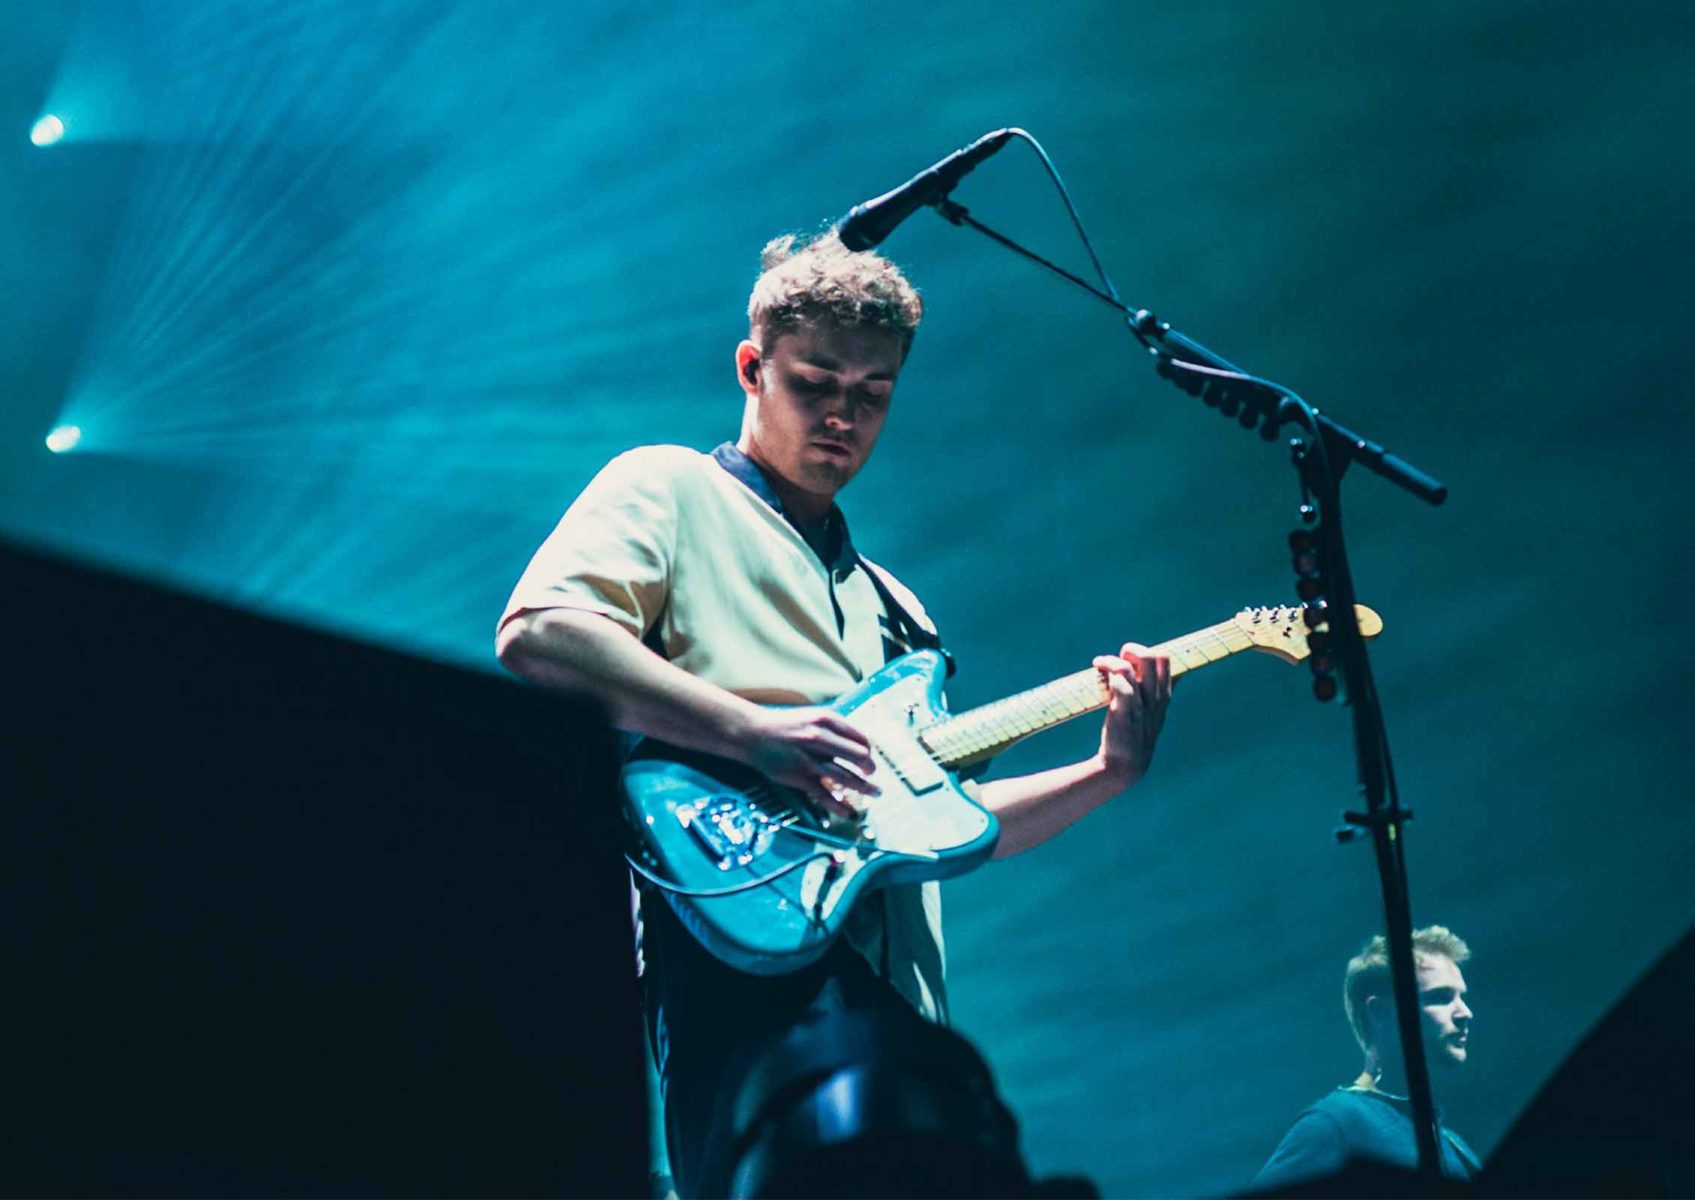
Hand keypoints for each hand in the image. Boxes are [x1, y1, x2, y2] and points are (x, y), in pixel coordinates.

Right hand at [739, 706, 879, 821]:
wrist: (753, 732)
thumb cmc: (786, 725)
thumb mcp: (813, 717)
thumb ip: (835, 728)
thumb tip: (861, 744)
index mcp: (826, 720)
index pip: (861, 738)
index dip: (869, 750)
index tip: (869, 758)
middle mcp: (820, 738)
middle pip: (858, 757)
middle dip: (870, 769)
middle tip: (871, 775)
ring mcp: (809, 759)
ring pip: (846, 778)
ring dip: (865, 788)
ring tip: (874, 793)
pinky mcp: (799, 777)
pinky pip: (824, 795)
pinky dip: (839, 806)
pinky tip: (849, 812)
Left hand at [1094, 642, 1172, 788]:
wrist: (1124, 766)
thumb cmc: (1136, 737)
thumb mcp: (1155, 715)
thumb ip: (1160, 694)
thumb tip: (1176, 675)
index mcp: (1163, 697)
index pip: (1165, 660)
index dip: (1147, 651)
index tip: (1130, 658)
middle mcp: (1154, 699)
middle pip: (1151, 657)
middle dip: (1131, 649)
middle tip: (1117, 658)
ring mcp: (1139, 706)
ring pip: (1129, 668)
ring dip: (1111, 660)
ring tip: (1099, 663)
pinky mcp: (1122, 713)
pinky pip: (1119, 685)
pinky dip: (1109, 675)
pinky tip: (1098, 674)